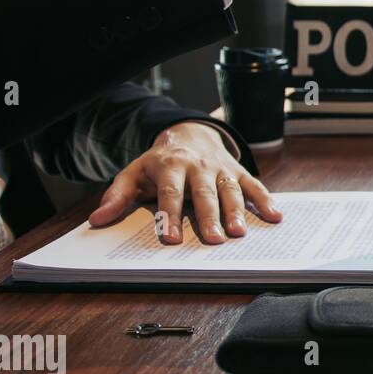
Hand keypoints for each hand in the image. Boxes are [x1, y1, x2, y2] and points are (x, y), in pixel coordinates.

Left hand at [88, 122, 281, 244]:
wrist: (190, 133)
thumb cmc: (159, 162)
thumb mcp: (134, 173)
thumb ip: (117, 195)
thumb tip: (97, 219)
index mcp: (170, 165)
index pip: (170, 192)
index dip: (170, 215)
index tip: (171, 239)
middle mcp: (198, 165)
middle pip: (204, 194)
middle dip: (209, 217)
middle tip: (213, 241)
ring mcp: (221, 168)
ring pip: (230, 190)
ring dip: (236, 212)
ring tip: (239, 233)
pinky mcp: (238, 170)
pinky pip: (253, 185)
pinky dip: (265, 199)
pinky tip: (275, 216)